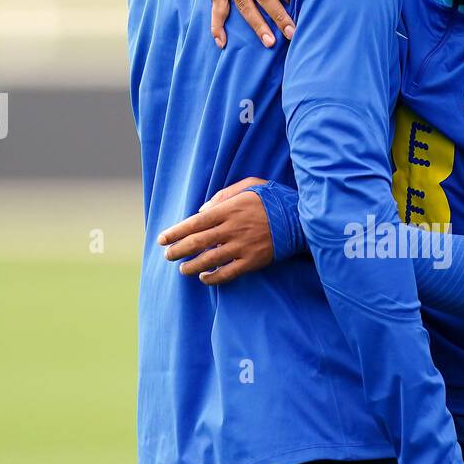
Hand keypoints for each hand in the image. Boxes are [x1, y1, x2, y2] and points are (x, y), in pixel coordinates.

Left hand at [157, 177, 272, 285]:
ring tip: (183, 269)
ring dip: (192, 266)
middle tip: (167, 255)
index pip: (194, 223)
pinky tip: (204, 278)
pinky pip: (228, 273)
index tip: (162, 239)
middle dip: (178, 250)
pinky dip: (213, 278)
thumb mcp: (250, 185)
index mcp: (229, 209)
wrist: (301, 218)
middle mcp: (232, 229)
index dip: (175, 232)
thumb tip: (201, 210)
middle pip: (197, 242)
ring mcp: (242, 246)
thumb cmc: (273, 199)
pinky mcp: (252, 261)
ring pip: (209, 260)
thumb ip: (224, 195)